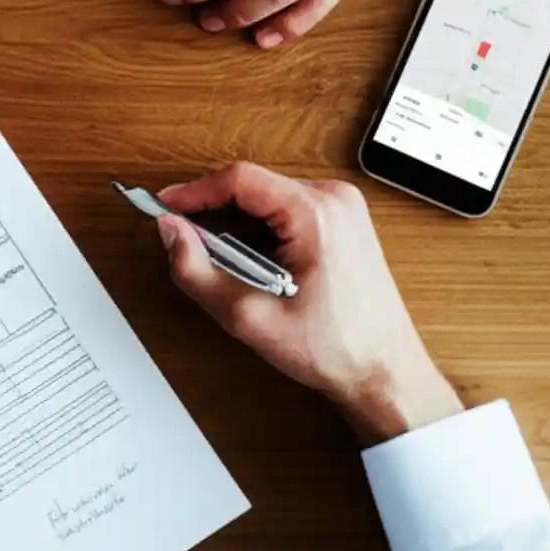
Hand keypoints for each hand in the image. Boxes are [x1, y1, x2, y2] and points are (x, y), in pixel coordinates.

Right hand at [155, 164, 461, 442]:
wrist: (385, 371)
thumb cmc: (335, 348)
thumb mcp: (250, 317)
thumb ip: (198, 272)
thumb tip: (169, 233)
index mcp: (316, 212)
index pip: (239, 179)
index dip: (193, 191)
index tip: (164, 207)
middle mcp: (334, 199)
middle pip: (252, 186)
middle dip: (213, 213)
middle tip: (189, 247)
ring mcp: (343, 208)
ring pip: (266, 200)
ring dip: (238, 227)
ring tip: (230, 270)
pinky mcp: (343, 222)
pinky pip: (286, 212)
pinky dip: (260, 233)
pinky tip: (257, 270)